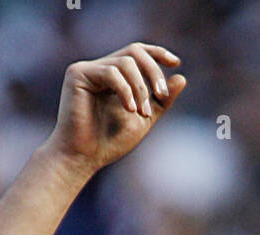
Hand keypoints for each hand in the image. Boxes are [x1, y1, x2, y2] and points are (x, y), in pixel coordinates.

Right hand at [49, 43, 185, 173]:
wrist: (84, 158)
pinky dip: (125, 90)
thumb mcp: (145, 119)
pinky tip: (129, 109)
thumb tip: (182, 77)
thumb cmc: (110, 143)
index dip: (157, 53)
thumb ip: (162, 100)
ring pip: (126, 63)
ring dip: (141, 88)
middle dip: (153, 72)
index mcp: (115, 76)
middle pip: (134, 52)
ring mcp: (87, 69)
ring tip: (143, 113)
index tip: (176, 63)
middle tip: (161, 95)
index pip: (138, 53)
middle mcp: (100, 68)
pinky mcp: (77, 74)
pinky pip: (111, 72)